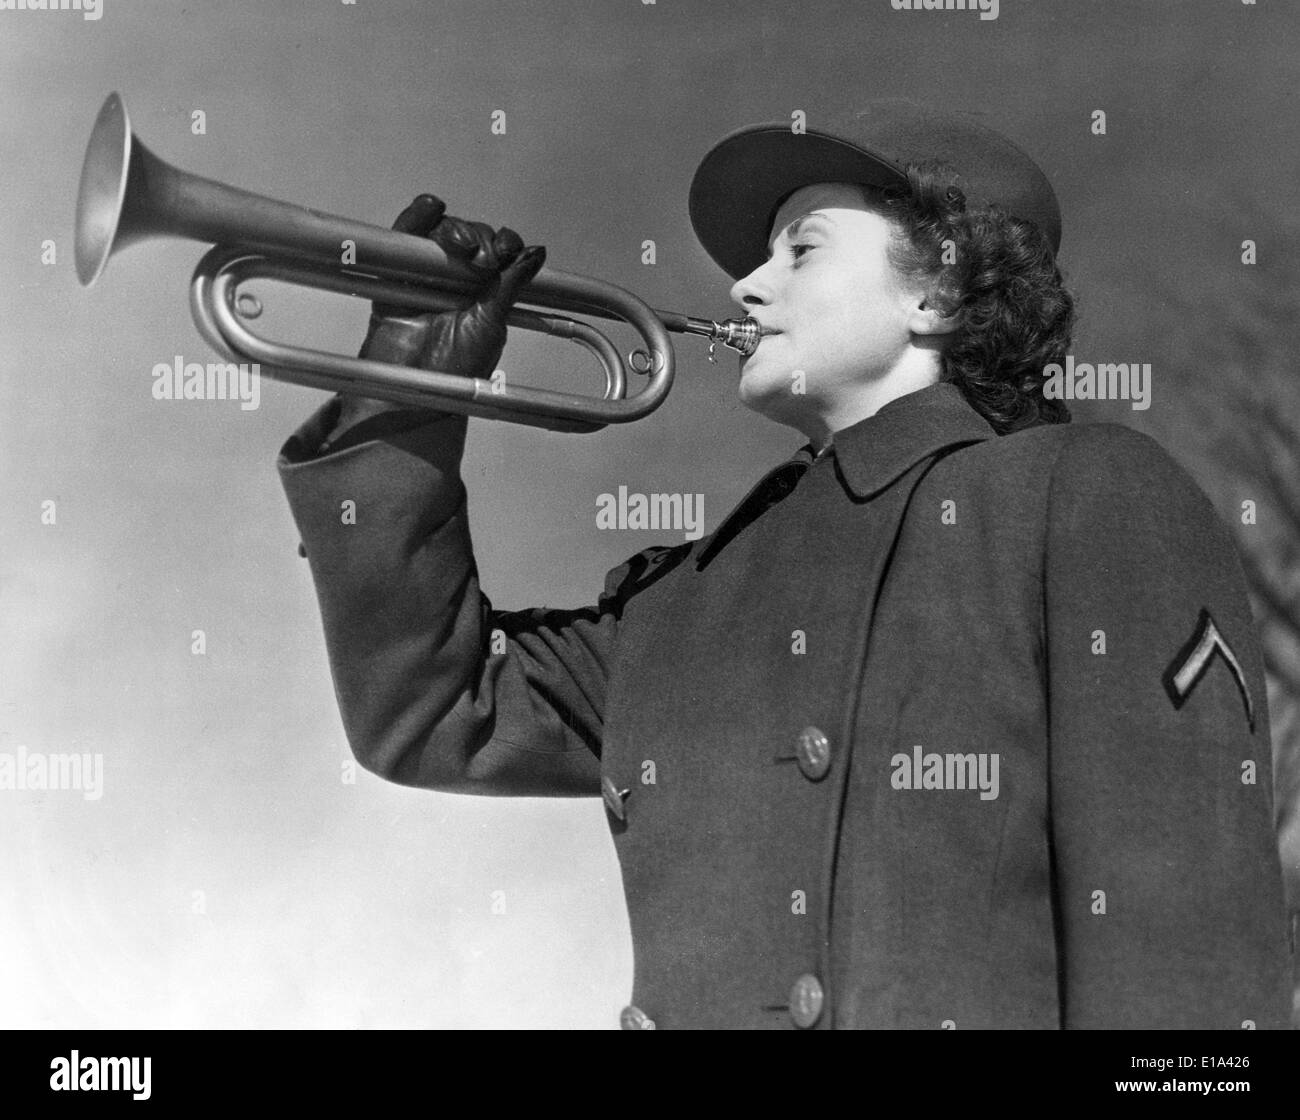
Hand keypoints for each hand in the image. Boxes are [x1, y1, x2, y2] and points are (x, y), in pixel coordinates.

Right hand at [334, 193, 545, 432]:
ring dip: (455, 229)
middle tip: (485, 261)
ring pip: (439, 235)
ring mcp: (425, 278)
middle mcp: (457, 282)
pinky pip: (402, 240)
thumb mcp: (491, 324)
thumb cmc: (454, 371)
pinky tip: (431, 206)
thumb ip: (509, 286)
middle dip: (481, 238)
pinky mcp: (395, 277)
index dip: (505, 244)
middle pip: (470, 238)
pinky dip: (415, 219)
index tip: (508, 252)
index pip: (498, 253)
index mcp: (485, 292)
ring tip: (463, 246)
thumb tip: (536, 253)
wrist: (415, 395)